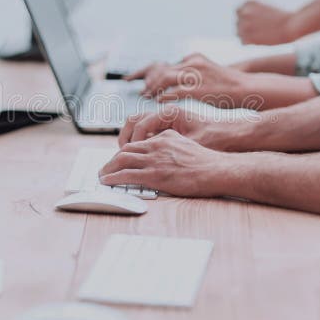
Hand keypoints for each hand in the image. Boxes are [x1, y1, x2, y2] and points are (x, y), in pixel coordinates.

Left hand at [100, 130, 228, 197]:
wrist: (217, 170)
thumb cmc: (207, 163)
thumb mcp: (187, 146)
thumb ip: (171, 148)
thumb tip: (163, 158)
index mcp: (164, 137)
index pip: (137, 142)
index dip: (124, 152)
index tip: (119, 160)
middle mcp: (156, 145)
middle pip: (126, 150)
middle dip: (112, 160)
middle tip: (106, 169)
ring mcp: (155, 160)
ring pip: (122, 160)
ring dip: (108, 168)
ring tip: (102, 176)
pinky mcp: (154, 175)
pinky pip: (126, 175)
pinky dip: (113, 178)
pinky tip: (107, 182)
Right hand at [118, 105, 217, 147]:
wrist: (233, 135)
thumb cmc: (217, 138)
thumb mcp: (193, 145)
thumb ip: (170, 149)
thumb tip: (148, 157)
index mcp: (170, 113)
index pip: (140, 123)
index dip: (133, 141)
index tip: (131, 155)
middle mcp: (166, 114)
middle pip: (134, 120)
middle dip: (126, 138)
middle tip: (123, 155)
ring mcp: (165, 121)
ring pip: (137, 125)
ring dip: (130, 139)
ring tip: (128, 156)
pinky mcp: (168, 130)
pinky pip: (146, 133)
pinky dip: (140, 142)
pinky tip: (142, 157)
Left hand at [126, 53, 264, 109]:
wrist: (247, 88)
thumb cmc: (228, 86)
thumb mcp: (208, 72)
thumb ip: (193, 73)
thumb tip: (177, 82)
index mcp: (194, 58)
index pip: (165, 65)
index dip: (152, 74)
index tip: (143, 82)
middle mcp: (192, 63)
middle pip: (161, 70)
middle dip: (149, 81)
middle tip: (143, 92)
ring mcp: (195, 75)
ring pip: (164, 79)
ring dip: (153, 89)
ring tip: (148, 97)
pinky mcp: (198, 88)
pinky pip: (174, 91)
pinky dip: (164, 96)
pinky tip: (158, 101)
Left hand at [236, 0, 294, 44]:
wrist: (290, 27)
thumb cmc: (281, 18)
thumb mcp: (264, 8)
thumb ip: (251, 12)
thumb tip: (239, 20)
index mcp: (248, 3)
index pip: (239, 11)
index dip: (247, 18)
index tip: (258, 21)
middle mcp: (243, 12)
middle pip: (238, 22)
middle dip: (246, 26)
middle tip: (261, 29)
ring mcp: (244, 25)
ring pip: (239, 33)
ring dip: (247, 35)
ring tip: (262, 34)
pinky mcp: (246, 38)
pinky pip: (243, 42)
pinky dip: (251, 43)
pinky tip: (261, 39)